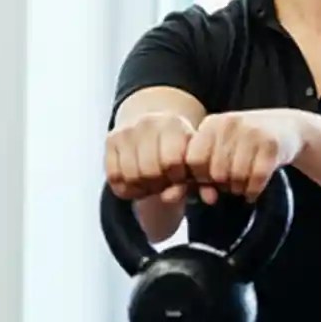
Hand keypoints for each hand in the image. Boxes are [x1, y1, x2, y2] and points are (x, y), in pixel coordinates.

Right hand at [104, 112, 219, 204]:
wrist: (152, 126)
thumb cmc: (179, 150)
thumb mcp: (193, 160)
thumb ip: (204, 181)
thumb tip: (210, 199)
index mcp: (173, 124)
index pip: (172, 161)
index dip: (177, 178)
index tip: (179, 178)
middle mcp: (147, 122)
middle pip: (149, 171)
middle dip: (158, 184)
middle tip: (163, 183)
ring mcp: (126, 131)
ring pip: (130, 175)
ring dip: (141, 187)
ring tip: (151, 183)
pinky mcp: (110, 140)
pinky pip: (114, 177)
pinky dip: (126, 187)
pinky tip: (137, 182)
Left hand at [185, 109, 304, 202]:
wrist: (286, 127)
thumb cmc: (245, 144)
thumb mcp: (222, 146)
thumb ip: (205, 169)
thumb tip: (207, 197)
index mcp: (211, 124)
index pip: (193, 159)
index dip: (199, 176)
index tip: (210, 180)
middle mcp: (230, 124)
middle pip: (216, 172)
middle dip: (222, 185)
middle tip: (230, 183)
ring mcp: (252, 132)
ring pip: (237, 177)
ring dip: (239, 189)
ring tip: (242, 185)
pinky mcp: (272, 144)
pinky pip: (257, 178)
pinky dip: (254, 190)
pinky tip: (253, 190)